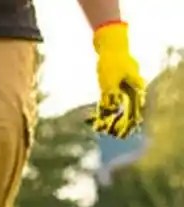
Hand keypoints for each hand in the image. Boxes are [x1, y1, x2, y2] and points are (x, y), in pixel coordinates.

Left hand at [88, 21, 145, 138]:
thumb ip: (110, 96)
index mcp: (136, 89)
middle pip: (128, 113)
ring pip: (117, 110)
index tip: (122, 134)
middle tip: (116, 137)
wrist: (109, 47)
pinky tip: (93, 122)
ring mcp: (121, 91)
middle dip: (120, 125)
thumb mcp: (109, 80)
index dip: (129, 124)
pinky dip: (101, 113)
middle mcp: (130, 91)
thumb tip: (110, 111)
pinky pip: (107, 105)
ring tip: (100, 130)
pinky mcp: (111, 89)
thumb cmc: (112, 61)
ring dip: (109, 121)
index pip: (135, 111)